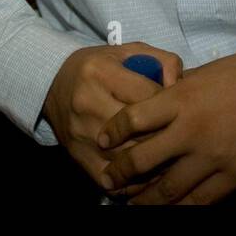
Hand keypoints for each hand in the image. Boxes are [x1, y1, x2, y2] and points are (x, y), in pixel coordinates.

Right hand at [41, 42, 183, 190]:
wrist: (54, 83)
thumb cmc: (100, 67)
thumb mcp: (130, 52)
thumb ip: (162, 61)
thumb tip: (180, 87)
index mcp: (102, 72)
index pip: (148, 95)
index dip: (172, 105)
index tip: (180, 110)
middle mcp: (88, 102)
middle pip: (140, 131)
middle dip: (166, 137)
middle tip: (181, 139)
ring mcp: (81, 132)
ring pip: (127, 158)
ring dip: (153, 164)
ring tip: (170, 159)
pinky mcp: (77, 154)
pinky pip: (109, 177)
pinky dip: (130, 182)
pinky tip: (144, 176)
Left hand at [97, 47, 235, 204]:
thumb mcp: (201, 76)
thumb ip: (174, 94)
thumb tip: (149, 105)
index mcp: (181, 99)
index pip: (132, 119)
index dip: (111, 133)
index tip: (100, 141)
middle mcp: (192, 131)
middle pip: (143, 161)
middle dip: (120, 174)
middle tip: (107, 181)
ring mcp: (213, 156)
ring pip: (168, 189)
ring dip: (145, 199)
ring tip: (130, 204)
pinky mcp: (235, 175)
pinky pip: (200, 200)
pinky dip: (180, 208)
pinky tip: (169, 209)